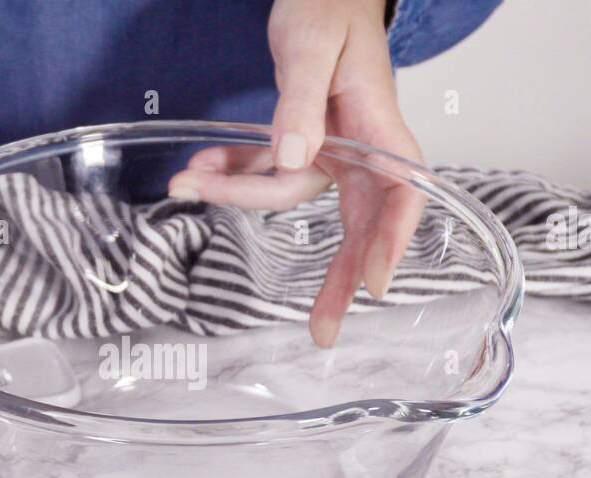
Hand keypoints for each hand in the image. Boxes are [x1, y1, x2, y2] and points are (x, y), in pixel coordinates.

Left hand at [169, 0, 424, 347]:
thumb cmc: (329, 9)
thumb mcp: (312, 48)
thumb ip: (302, 102)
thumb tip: (296, 155)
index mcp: (381, 127)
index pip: (402, 192)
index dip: (392, 240)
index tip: (376, 283)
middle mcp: (362, 149)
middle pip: (361, 226)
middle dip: (339, 278)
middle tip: (322, 331)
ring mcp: (333, 152)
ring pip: (290, 195)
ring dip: (237, 193)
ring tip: (188, 181)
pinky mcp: (303, 146)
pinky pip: (267, 171)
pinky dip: (232, 170)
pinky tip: (199, 167)